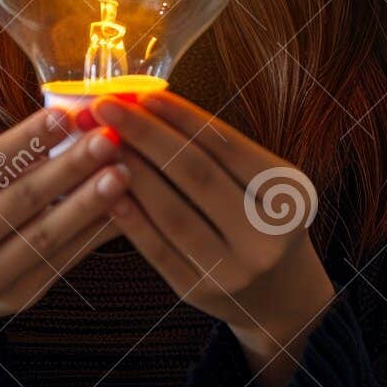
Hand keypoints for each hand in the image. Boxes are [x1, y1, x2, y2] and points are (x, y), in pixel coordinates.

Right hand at [0, 105, 127, 386]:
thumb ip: (2, 152)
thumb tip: (68, 124)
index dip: (28, 139)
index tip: (68, 114)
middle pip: (19, 201)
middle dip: (69, 168)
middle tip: (107, 140)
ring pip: (45, 236)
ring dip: (89, 203)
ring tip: (123, 173)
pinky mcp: (17, 298)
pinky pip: (64, 261)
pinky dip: (95, 233)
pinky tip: (122, 208)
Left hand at [89, 90, 334, 386]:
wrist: (281, 294)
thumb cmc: (263, 218)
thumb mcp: (263, 181)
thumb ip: (215, 148)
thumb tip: (146, 103)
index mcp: (288, 194)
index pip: (225, 144)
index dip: (179, 115)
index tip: (139, 91)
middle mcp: (266, 234)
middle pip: (195, 173)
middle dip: (145, 133)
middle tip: (105, 105)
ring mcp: (233, 269)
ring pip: (171, 211)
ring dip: (129, 170)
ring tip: (98, 141)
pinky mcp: (199, 292)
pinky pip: (157, 248)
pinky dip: (129, 216)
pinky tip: (105, 188)